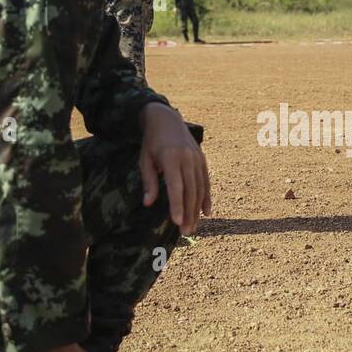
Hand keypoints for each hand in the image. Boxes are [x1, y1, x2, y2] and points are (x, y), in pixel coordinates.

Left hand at [139, 103, 211, 233]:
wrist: (167, 120)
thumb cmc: (151, 143)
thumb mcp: (145, 160)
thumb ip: (149, 182)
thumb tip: (148, 204)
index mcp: (171, 157)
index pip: (175, 186)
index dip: (177, 204)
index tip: (177, 221)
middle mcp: (187, 158)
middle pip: (190, 190)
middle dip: (189, 212)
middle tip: (186, 231)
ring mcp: (197, 159)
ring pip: (200, 188)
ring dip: (197, 209)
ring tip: (193, 227)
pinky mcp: (202, 160)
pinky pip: (206, 182)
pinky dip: (206, 198)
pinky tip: (206, 212)